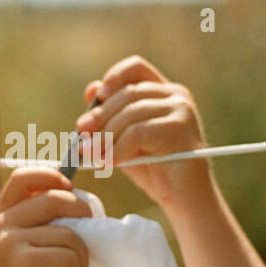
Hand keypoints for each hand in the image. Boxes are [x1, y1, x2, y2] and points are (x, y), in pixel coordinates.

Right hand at [0, 166, 92, 266]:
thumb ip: (42, 224)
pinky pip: (70, 255)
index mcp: (4, 217)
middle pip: (58, 199)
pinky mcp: (25, 263)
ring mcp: (11, 243)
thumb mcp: (26, 249)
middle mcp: (3, 225)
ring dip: (81, 258)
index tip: (70, 189)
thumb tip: (83, 201)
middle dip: (83, 217)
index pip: (24, 177)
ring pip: (70, 232)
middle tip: (84, 246)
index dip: (51, 175)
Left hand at [75, 54, 213, 214]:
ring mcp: (181, 110)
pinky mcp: (181, 129)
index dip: (114, 77)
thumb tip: (91, 89)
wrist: (184, 199)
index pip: (136, 67)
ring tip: (90, 154)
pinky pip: (139, 132)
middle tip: (81, 136)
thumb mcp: (125, 139)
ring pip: (131, 114)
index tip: (96, 97)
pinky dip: (117, 148)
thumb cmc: (155, 169)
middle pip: (128, 93)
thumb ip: (111, 117)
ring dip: (105, 136)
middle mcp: (176, 96)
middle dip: (100, 116)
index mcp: (163, 92)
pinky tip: (108, 161)